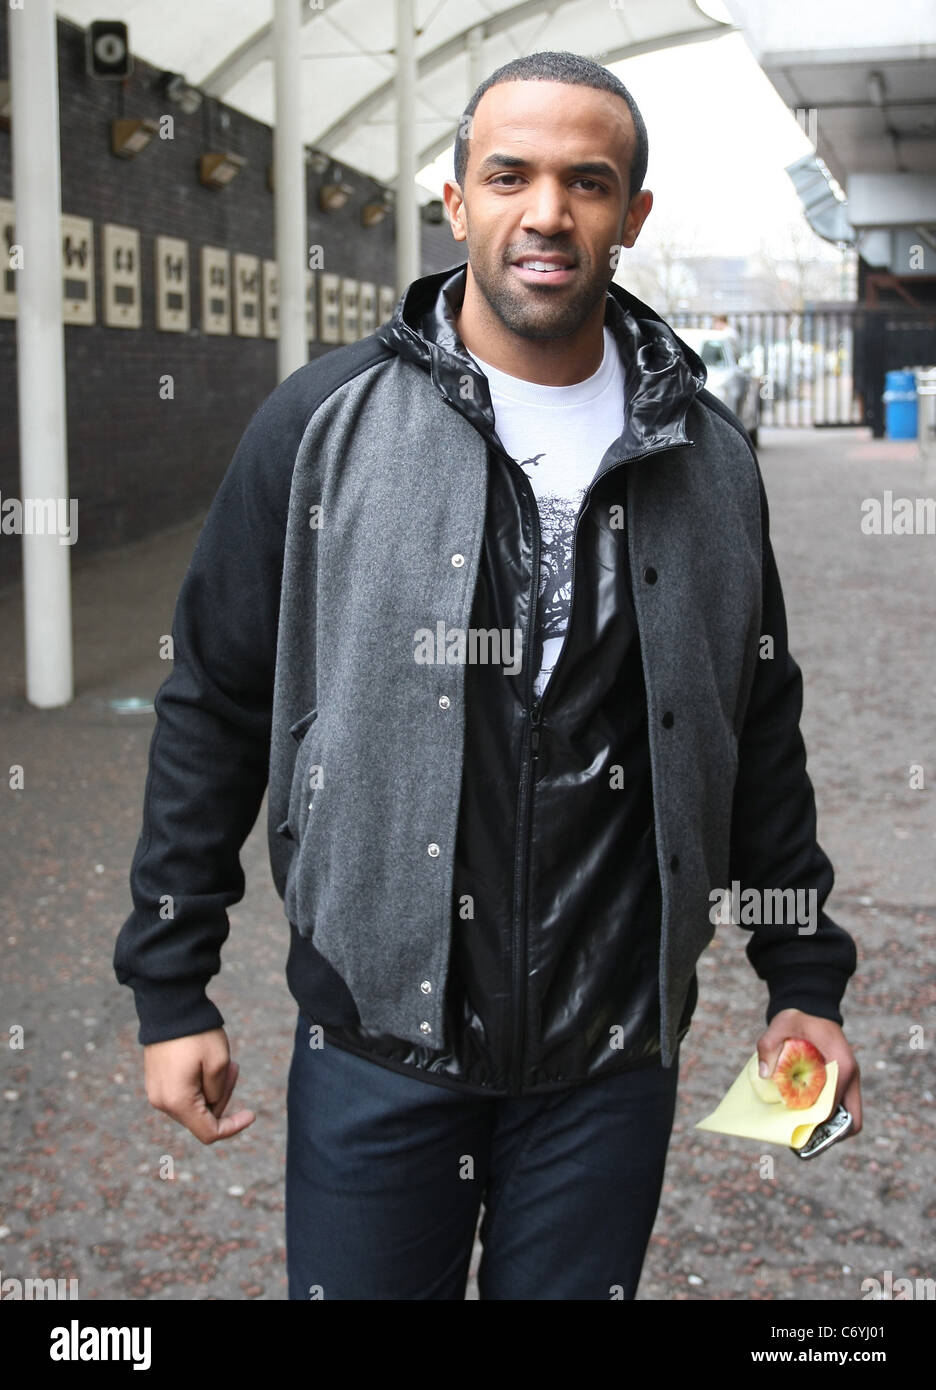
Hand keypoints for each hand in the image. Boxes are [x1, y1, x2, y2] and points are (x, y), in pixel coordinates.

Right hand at [143, 1027, 255, 1144]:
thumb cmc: (197, 1034)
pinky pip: (182, 1094)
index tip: (251, 1114)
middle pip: (201, 1118)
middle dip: (223, 1097)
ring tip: (225, 1061)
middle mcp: (162, 1102)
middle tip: (235, 1067)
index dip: (233, 1127)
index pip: (209, 1132)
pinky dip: (199, 1084)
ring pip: (193, 1105)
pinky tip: (207, 1062)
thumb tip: (211, 1104)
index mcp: (178, 1102)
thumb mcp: (219, 1063)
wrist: (170, 1007)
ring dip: (213, 1089)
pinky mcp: (156, 1081)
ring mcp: (157, 1092)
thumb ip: (218, 1093)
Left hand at [756, 1008, 861, 1137]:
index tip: (800, 1129)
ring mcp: (849, 1079)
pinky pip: (841, 1107)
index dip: (819, 1120)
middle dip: (832, 1134)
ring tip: (805, 1135)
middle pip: (852, 1119)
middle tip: (806, 1140)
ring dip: (831, 1128)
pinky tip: (805, 1117)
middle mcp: (851, 1075)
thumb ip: (769, 1046)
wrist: (812, 1007)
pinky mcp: (842, 1081)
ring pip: (849, 1116)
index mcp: (842, 1064)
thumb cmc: (798, 1017)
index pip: (835, 1104)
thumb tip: (765, 1075)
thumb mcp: (780, 1024)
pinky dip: (827, 1116)